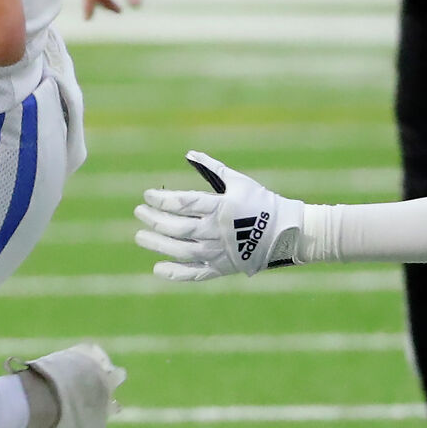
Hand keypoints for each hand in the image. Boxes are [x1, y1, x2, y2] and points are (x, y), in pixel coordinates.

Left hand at [135, 151, 306, 279]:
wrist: (287, 233)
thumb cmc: (262, 202)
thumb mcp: (239, 181)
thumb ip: (213, 168)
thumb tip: (189, 153)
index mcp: (221, 207)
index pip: (184, 203)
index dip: (162, 200)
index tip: (147, 196)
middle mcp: (217, 231)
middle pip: (178, 227)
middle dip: (155, 220)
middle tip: (139, 212)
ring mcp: (219, 252)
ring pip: (181, 250)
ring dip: (158, 244)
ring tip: (140, 236)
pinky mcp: (223, 267)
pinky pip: (196, 273)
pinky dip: (176, 273)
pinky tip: (157, 269)